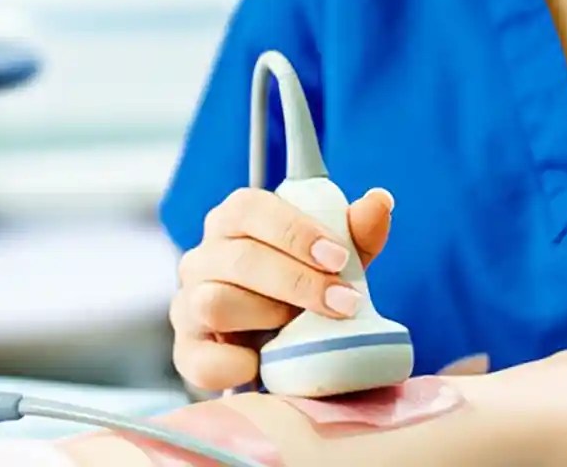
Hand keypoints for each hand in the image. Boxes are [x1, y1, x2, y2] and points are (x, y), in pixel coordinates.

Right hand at [170, 187, 394, 391]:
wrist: (275, 345)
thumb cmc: (300, 290)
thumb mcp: (333, 261)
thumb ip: (356, 232)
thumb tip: (379, 202)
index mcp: (233, 222)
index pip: (248, 207)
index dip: (295, 231)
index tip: (339, 257)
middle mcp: (203, 257)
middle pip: (239, 258)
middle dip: (298, 282)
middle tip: (344, 303)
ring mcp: (189, 303)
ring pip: (216, 303)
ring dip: (268, 316)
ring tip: (298, 328)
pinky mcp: (187, 349)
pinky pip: (200, 358)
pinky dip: (235, 364)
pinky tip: (263, 362)